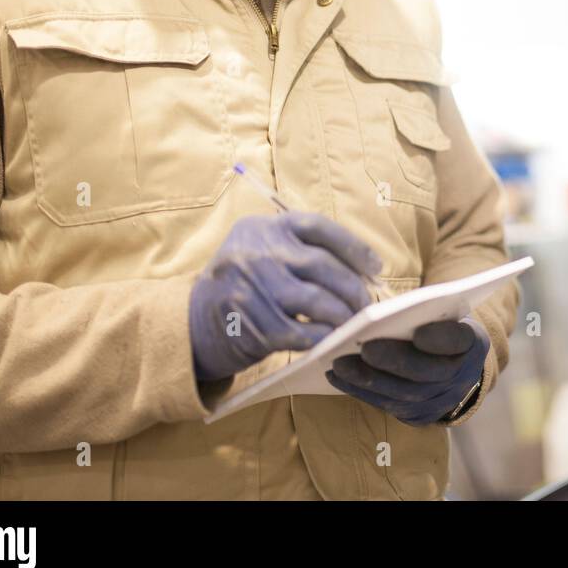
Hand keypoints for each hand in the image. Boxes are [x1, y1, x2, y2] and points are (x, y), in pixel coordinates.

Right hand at [189, 212, 382, 381]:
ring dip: (341, 314)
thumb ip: (303, 253)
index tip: (375, 267)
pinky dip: (320, 336)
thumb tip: (364, 272)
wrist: (192, 322)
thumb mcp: (264, 253)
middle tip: (368, 304)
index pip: (318, 227)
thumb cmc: (246, 286)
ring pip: (312, 299)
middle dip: (353, 287)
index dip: (353, 247)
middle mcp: (255, 249)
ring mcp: (248, 284)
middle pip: (320, 264)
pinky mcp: (247, 320)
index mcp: (265, 226)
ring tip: (354, 323)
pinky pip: (297, 330)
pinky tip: (331, 340)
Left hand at [326, 315, 489, 425]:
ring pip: (402, 393)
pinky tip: (338, 376)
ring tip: (339, 362)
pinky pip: (388, 406)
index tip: (419, 332)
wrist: (454, 364)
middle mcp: (462, 377)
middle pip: (426, 372)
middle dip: (393, 360)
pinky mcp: (419, 416)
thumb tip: (386, 314)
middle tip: (364, 347)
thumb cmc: (440, 326)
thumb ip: (425, 311)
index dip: (440, 338)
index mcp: (473, 341)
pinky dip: (361, 391)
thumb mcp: (443, 312)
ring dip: (367, 379)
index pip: (459, 339)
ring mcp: (441, 402)